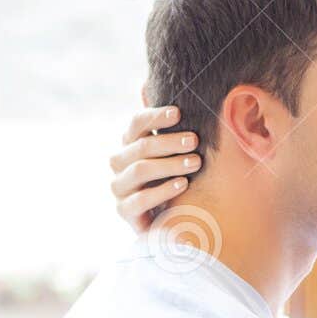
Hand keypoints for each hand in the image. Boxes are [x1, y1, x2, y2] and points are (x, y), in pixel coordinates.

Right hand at [108, 104, 199, 231]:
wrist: (171, 219)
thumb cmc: (177, 177)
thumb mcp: (177, 152)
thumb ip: (177, 129)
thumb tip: (180, 98)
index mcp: (131, 143)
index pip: (137, 123)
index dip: (156, 116)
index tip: (179, 113)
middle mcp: (120, 163)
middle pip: (140, 146)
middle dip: (169, 142)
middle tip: (195, 141)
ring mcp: (120, 188)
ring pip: (139, 170)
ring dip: (169, 164)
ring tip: (196, 163)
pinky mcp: (124, 211)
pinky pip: (140, 200)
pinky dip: (162, 191)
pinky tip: (183, 185)